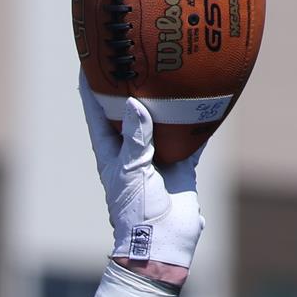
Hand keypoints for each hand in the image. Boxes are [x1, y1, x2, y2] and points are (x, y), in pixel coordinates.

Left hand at [80, 78, 202, 282]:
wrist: (162, 242)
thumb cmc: (137, 211)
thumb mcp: (132, 172)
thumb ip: (136, 138)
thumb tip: (135, 103)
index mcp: (111, 152)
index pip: (96, 113)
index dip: (91, 87)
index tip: (89, 59)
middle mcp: (132, 151)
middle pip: (129, 111)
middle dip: (131, 85)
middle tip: (135, 53)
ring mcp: (157, 157)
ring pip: (161, 120)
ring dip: (166, 99)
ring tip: (171, 68)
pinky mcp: (180, 165)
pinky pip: (190, 136)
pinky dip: (198, 120)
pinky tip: (207, 99)